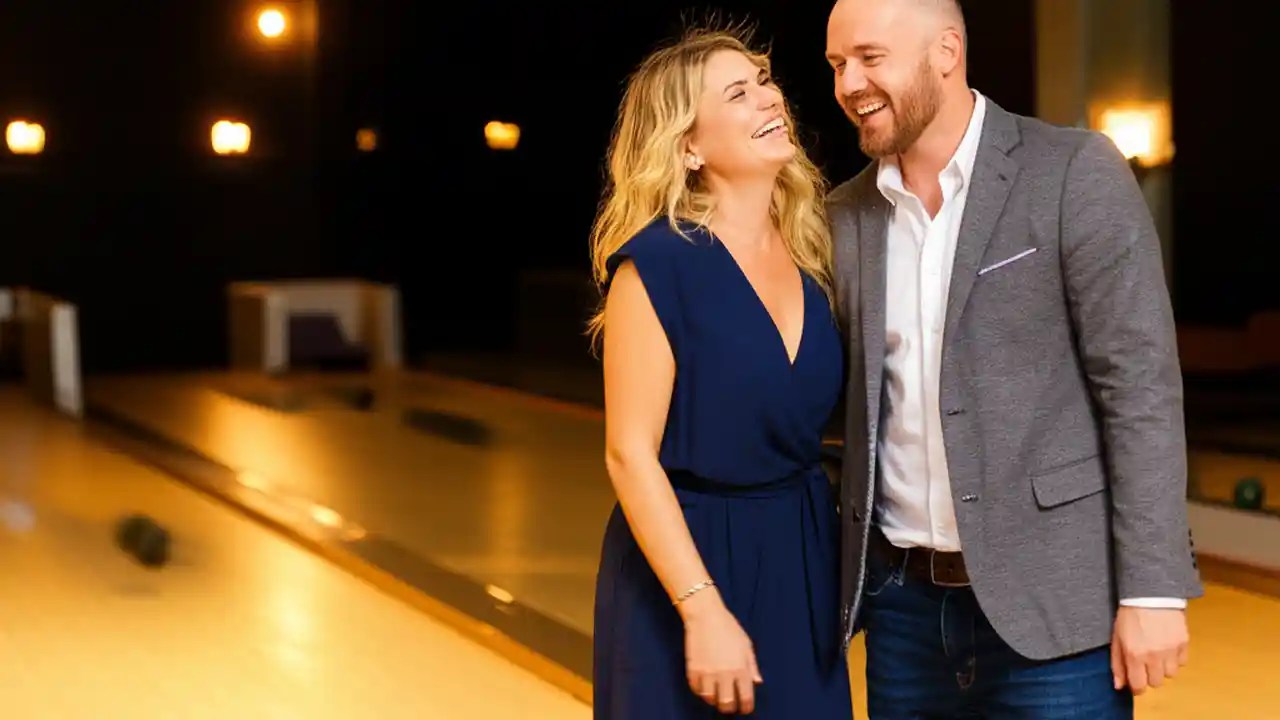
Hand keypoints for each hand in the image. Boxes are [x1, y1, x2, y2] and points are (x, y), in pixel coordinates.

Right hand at [679, 588, 761, 713]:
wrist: (705, 615)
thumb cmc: (728, 627)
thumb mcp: (746, 645)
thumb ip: (752, 666)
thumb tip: (757, 682)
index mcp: (741, 668)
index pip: (746, 698)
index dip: (746, 707)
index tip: (745, 708)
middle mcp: (724, 674)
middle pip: (726, 704)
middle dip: (729, 708)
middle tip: (729, 705)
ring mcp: (707, 673)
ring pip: (710, 699)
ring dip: (714, 699)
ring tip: (716, 694)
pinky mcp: (693, 669)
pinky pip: (696, 689)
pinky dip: (700, 691)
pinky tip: (705, 686)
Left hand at [1111, 606, 1188, 693]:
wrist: (1150, 594)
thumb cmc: (1129, 615)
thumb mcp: (1116, 638)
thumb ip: (1117, 663)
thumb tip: (1119, 686)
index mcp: (1134, 655)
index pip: (1139, 686)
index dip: (1137, 687)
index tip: (1136, 681)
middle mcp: (1154, 656)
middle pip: (1156, 683)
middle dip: (1150, 676)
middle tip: (1146, 663)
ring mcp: (1171, 650)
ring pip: (1171, 674)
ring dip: (1164, 668)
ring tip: (1157, 653)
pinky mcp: (1184, 643)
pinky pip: (1182, 662)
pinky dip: (1176, 658)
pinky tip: (1168, 646)